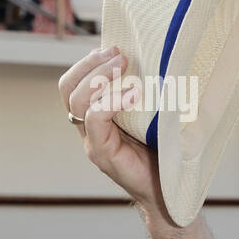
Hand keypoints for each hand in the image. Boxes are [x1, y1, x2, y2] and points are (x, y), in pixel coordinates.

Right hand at [58, 46, 167, 222]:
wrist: (170, 191)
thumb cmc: (167, 153)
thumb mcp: (155, 117)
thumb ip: (148, 96)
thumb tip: (164, 62)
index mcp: (98, 117)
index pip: (74, 83)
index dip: (89, 62)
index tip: (113, 47)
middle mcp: (90, 128)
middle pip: (69, 88)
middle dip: (91, 65)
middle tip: (119, 53)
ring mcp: (93, 141)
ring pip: (77, 101)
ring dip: (100, 77)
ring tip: (124, 66)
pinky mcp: (102, 153)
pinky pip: (95, 119)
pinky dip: (111, 101)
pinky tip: (134, 93)